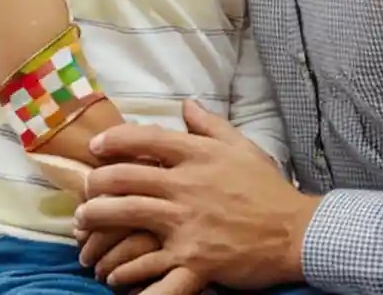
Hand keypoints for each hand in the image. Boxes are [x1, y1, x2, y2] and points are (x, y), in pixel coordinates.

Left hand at [75, 101, 319, 289]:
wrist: (299, 234)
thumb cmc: (269, 190)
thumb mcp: (243, 148)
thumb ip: (210, 125)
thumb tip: (186, 104)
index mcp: (198, 155)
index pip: (144, 139)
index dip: (112, 140)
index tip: (95, 148)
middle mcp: (187, 186)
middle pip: (123, 178)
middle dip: (94, 184)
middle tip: (85, 191)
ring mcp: (188, 224)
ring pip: (127, 215)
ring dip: (97, 219)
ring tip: (83, 224)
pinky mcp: (195, 260)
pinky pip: (154, 271)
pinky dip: (131, 278)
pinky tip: (114, 279)